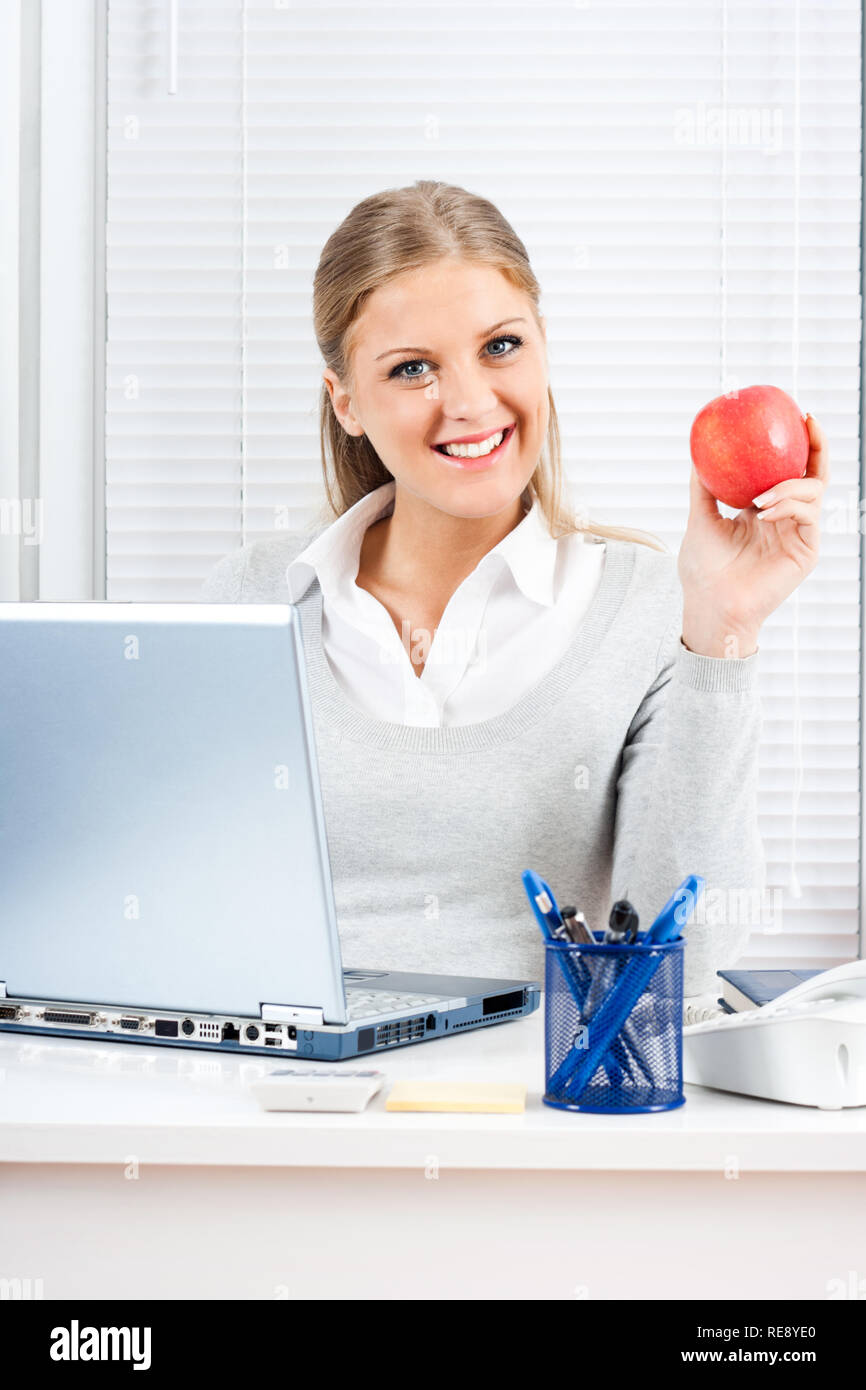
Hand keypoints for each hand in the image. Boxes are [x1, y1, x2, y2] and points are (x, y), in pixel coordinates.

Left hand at [678, 413, 828, 654]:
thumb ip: (702, 488)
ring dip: (788, 486)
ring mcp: (798, 533)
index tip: (793, 415)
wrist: (711, 606)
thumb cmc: (703, 571)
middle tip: (807, 421)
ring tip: (760, 498)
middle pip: (813, 473)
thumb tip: (697, 454)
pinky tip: (765, 511)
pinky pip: (807, 515)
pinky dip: (788, 506)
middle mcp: (786, 518)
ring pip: (811, 491)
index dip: (796, 444)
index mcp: (764, 510)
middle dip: (816, 445)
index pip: (787, 470)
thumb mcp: (699, 519)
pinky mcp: (806, 550)